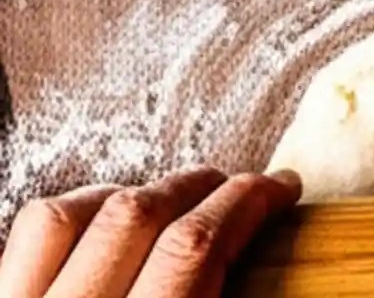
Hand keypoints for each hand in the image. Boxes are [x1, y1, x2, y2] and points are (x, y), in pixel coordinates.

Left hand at [0, 166, 300, 297]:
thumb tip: (250, 255)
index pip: (194, 248)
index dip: (247, 204)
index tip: (279, 189)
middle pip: (137, 217)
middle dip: (201, 187)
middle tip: (241, 186)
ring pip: (67, 216)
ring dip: (134, 193)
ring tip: (175, 197)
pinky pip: (25, 239)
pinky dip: (72, 215)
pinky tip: (103, 223)